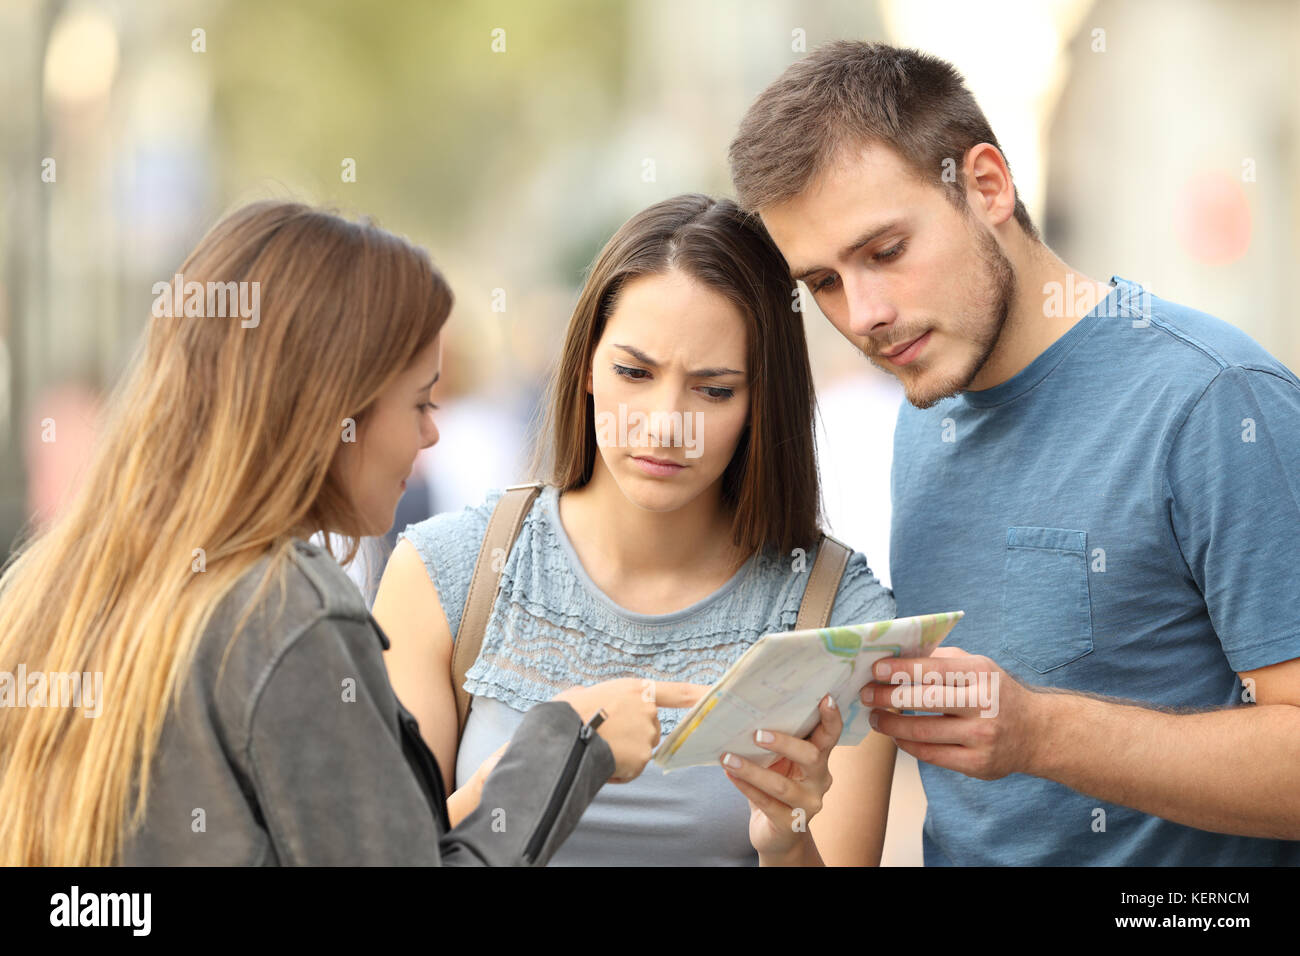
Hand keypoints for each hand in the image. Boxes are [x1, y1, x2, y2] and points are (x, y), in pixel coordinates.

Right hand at [553, 679, 709, 782]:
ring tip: (596, 749)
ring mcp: (647, 735)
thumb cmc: (564, 715)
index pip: (677, 693)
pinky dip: (618, 771)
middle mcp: (648, 710)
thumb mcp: (580, 694)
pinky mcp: (642, 758)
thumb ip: (596, 697)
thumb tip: (583, 698)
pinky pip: (632, 770)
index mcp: (635, 689)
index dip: (698, 695)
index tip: (716, 696)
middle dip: (632, 737)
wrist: (561, 738)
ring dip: (624, 755)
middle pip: (651, 729)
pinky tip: (600, 763)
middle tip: (603, 737)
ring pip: (640, 751)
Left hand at [720, 694, 841, 863]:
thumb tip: (752, 711)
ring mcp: (808, 805)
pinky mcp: (790, 825)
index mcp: (820, 760)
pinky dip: (746, 786)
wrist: (777, 835)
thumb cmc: (777, 787)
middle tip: (757, 733)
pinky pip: (766, 803)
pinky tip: (730, 774)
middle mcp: (820, 781)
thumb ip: (778, 742)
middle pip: (812, 757)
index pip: (830, 736)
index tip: (825, 697)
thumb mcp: (781, 763)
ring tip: (728, 757)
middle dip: (785, 743)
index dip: (831, 718)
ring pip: (782, 785)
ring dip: (752, 770)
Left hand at [861, 646, 1044, 778]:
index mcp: (981, 674)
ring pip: (923, 732)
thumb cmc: (997, 693)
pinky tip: (897, 736)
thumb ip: (942, 659)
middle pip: (924, 701)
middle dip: (887, 697)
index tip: (875, 669)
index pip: (934, 669)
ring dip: (891, 725)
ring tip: (875, 717)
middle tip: (865, 694)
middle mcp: (983, 705)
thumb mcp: (979, 666)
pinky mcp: (977, 764)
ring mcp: (981, 737)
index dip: (900, 669)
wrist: (1036, 732)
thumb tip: (898, 654)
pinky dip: (907, 745)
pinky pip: (931, 755)